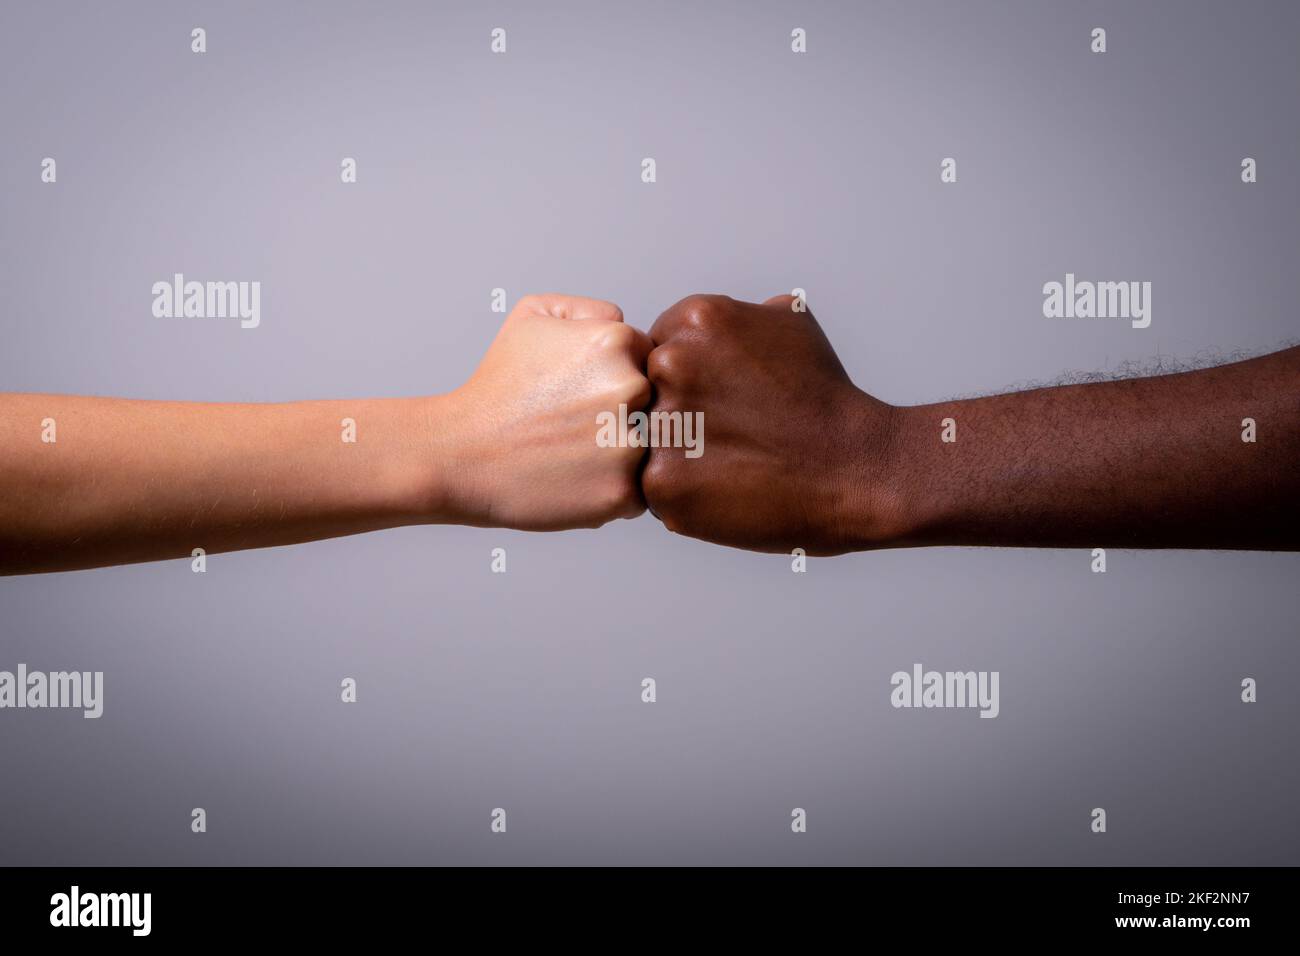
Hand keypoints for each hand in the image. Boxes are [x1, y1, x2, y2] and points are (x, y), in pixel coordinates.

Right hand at [439, 294, 652, 530]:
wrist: (459, 453)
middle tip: (581, 427)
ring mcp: (630, 443)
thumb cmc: (496, 390)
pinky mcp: (622, 492)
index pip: (651, 362)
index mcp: (617, 342)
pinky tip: (577, 481)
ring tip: (579, 455)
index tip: (584, 394)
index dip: (618, 379)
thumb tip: (627, 325)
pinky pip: (643, 492)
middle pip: (659, 404)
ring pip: (656, 449)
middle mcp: (630, 389)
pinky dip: (616, 491)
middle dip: (628, 416)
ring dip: (627, 455)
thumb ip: (591, 310)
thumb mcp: (534, 316)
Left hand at [642, 294, 904, 553]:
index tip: (719, 400)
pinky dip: (683, 495)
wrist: (856, 467)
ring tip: (727, 463)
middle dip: (676, 415)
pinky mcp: (662, 482)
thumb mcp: (791, 325)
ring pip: (644, 442)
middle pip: (644, 393)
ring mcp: (663, 423)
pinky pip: (651, 489)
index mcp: (694, 320)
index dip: (685, 381)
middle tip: (724, 435)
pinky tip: (724, 491)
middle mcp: (670, 364)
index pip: (655, 348)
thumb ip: (743, 314)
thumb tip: (732, 315)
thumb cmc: (825, 401)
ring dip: (675, 454)